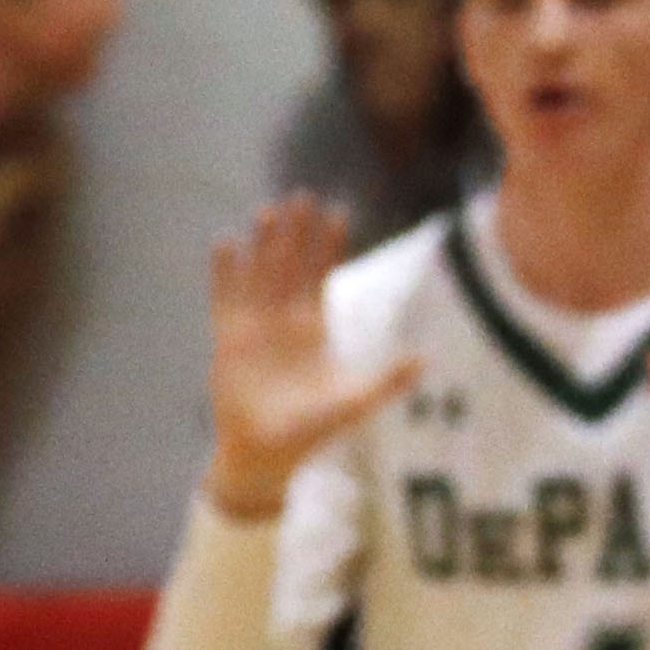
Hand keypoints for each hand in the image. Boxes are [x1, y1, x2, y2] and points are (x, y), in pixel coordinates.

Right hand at [203, 196, 417, 515]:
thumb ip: (387, 381)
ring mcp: (254, 327)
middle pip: (290, 266)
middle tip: (301, 196)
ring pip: (259, 274)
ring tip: (266, 211)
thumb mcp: (354, 404)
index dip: (330, 246)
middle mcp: (284, 321)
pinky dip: (225, 272)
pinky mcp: (227, 339)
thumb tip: (425, 359)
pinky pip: (225, 298)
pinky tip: (225, 243)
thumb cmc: (310, 432)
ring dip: (263, 245)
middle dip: (295, 233)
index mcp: (314, 329)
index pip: (322, 277)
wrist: (265, 453)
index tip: (338, 213)